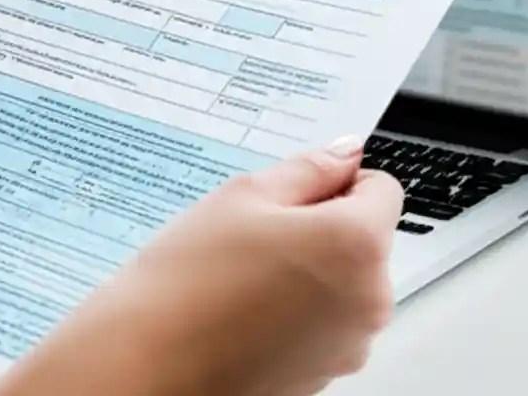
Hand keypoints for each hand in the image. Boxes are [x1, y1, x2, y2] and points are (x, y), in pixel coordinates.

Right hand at [0, 137, 402, 395]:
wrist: (146, 367)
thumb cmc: (186, 284)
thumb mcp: (241, 198)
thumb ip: (306, 170)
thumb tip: (344, 154)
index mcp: (356, 245)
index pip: (381, 188)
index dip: (337, 181)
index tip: (295, 192)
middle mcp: (368, 300)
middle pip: (364, 240)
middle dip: (321, 229)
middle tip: (254, 234)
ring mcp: (349, 345)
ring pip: (343, 284)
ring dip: (308, 273)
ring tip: (241, 277)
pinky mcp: (324, 375)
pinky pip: (322, 325)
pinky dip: (294, 313)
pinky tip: (243, 312)